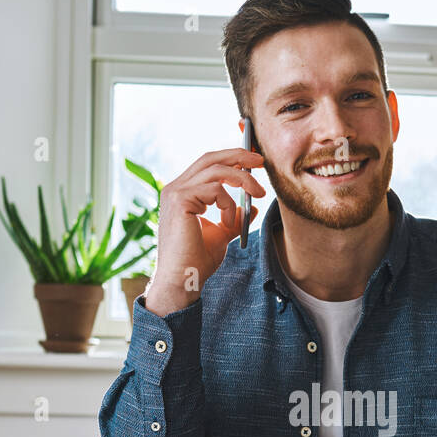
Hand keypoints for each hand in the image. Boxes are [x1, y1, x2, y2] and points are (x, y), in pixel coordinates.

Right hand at [146, 147, 265, 316]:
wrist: (182, 280)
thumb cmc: (196, 261)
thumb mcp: (220, 235)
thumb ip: (233, 219)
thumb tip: (253, 209)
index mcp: (183, 192)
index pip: (208, 164)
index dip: (232, 158)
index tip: (255, 162)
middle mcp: (175, 188)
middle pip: (210, 158)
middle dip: (239, 155)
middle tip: (261, 160)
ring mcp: (175, 193)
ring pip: (215, 170)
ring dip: (242, 179)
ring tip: (258, 193)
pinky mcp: (180, 201)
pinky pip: (214, 190)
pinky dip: (227, 203)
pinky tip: (227, 222)